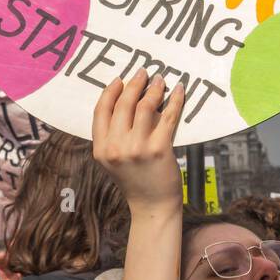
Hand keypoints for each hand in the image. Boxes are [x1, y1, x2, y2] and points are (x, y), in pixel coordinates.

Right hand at [92, 69, 186, 215]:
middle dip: (134, 84)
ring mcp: (137, 148)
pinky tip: (179, 91)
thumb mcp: (114, 160)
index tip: (120, 79)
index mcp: (100, 149)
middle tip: (143, 72)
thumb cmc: (136, 181)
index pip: (101, 110)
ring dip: (154, 88)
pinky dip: (175, 101)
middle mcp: (116, 147)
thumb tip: (132, 100)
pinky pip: (168, 117)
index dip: (110, 91)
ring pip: (145, 106)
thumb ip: (115, 136)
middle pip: (123, 104)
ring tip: (160, 80)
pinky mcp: (159, 149)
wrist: (152, 206)